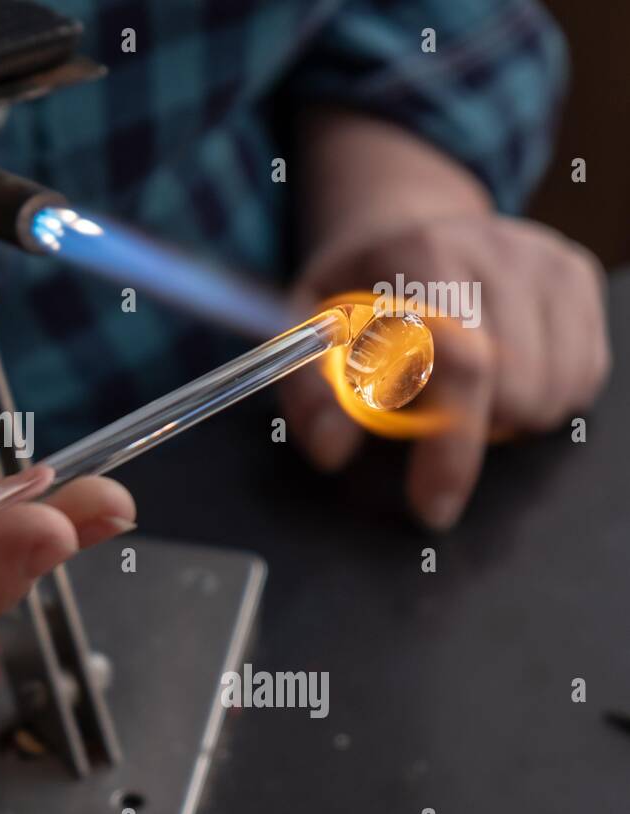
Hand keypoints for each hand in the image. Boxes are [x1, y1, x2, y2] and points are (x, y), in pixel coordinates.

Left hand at [281, 213, 609, 528]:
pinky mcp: (576, 274)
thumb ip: (311, 392)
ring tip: (461, 391)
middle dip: (475, 434)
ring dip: (510, 418)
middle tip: (431, 422)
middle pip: (516, 384)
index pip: (457, 362)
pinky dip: (545, 398)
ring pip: (556, 387)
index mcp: (420, 256)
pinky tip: (502, 376)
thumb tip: (329, 449)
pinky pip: (584, 374)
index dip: (448, 444)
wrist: (400, 229)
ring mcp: (543, 258)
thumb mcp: (307, 330)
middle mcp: (494, 248)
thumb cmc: (353, 293)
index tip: (432, 506)